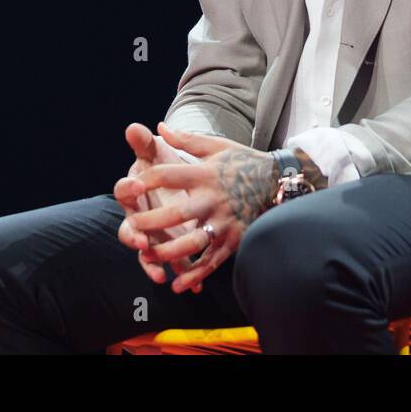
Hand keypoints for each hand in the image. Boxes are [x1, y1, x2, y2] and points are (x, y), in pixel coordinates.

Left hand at [120, 124, 279, 293]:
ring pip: (194, 242)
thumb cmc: (243, 161)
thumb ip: (187, 139)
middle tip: (132, 226)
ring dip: (169, 252)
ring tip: (148, 255)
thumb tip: (159, 127)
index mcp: (206, 174)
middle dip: (151, 222)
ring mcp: (225, 222)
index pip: (169, 175)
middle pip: (178, 213)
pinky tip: (177, 284)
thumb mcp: (217, 146)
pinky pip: (213, 261)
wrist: (279, 180)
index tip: (131, 187)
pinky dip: (195, 275)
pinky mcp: (235, 239)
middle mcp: (213, 199)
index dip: (147, 180)